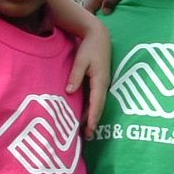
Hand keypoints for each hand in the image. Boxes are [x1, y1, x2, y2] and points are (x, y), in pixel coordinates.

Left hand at [67, 21, 110, 137]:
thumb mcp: (81, 60)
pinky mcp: (99, 82)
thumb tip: (69, 91)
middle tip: (88, 137)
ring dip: (92, 116)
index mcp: (100, 80)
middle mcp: (103, 84)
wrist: (99, 35)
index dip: (93, 117)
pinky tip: (84, 115)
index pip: (97, 103)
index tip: (90, 129)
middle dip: (93, 122)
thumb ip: (75, 75)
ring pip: (97, 104)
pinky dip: (91, 108)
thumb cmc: (90, 47)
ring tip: (86, 131)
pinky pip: (96, 99)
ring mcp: (102, 84)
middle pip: (98, 107)